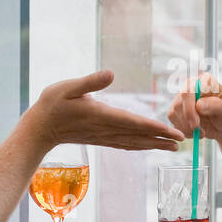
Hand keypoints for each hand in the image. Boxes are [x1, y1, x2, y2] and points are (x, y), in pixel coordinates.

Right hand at [27, 71, 183, 151]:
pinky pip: (125, 144)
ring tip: (172, 147)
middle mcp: (106, 129)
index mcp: (102, 115)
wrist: (39, 129)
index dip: (155, 127)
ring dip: (155, 145)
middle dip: (162, 138)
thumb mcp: (68, 87)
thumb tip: (111, 73)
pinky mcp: (100, 139)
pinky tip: (147, 146)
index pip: (134, 122)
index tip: (172, 131)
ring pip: (134, 142)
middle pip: (139, 135)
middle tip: (183, 141)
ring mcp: (103, 136)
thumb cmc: (51, 105)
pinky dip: (140, 146)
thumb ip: (90, 81)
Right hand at [167, 72, 221, 141]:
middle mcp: (192, 86)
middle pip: (180, 101)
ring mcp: (183, 98)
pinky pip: (173, 121)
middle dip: (187, 119)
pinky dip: (183, 130)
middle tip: (198, 131)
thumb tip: (198, 105)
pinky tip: (195, 133)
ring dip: (186, 127)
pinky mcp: (178, 110)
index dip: (190, 106)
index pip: (190, 88)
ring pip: (174, 111)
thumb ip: (216, 105)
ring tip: (201, 133)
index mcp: (205, 81)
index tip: (195, 123)